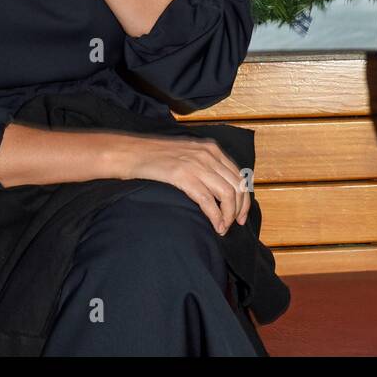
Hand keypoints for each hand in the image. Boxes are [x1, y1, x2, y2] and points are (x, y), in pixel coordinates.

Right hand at [112, 134, 250, 234]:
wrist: (131, 152)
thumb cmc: (157, 156)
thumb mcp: (188, 153)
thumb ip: (206, 164)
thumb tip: (221, 187)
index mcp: (212, 148)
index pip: (239, 175)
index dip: (245, 198)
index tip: (242, 214)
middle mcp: (208, 154)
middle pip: (237, 186)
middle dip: (240, 209)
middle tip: (236, 224)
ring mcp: (197, 164)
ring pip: (227, 194)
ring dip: (229, 215)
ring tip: (223, 228)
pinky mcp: (183, 176)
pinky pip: (208, 201)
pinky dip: (216, 217)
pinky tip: (215, 226)